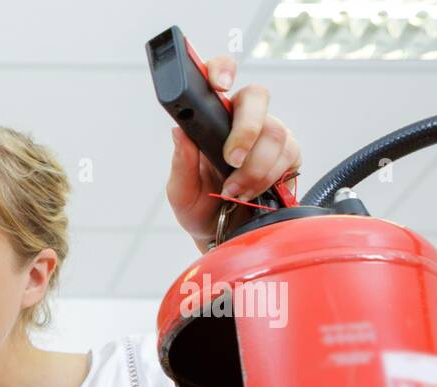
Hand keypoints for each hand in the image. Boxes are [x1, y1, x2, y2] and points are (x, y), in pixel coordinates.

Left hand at [166, 54, 301, 252]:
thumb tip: (179, 131)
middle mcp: (242, 120)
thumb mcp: (180, 192)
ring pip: (274, 133)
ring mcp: (268, 135)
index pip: (219, 75)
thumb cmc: (199, 208)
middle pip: (257, 98)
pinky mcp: (289, 155)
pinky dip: (268, 177)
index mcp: (211, 118)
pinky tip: (252, 192)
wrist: (223, 235)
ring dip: (254, 168)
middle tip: (230, 159)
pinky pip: (289, 155)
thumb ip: (181, 162)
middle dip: (245, 130)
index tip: (220, 86)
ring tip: (234, 192)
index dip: (222, 70)